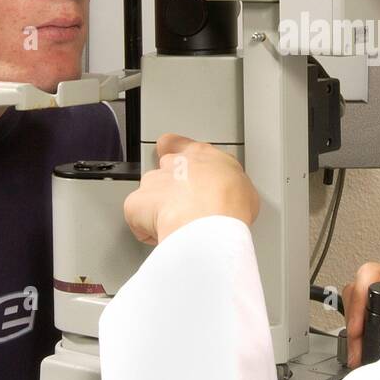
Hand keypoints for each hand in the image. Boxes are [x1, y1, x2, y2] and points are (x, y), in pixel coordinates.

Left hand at [123, 133, 260, 244]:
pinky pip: (135, 217)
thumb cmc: (229, 205)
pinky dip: (144, 229)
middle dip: (168, 188)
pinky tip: (160, 236)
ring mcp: (153, 182)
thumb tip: (231, 195)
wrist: (209, 222)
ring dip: (157, 209)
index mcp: (200, 155)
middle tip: (184, 208)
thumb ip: (229, 183)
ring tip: (175, 226)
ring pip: (148, 194)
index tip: (172, 155)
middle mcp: (173, 164)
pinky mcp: (136, 204)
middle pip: (161, 170)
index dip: (172, 150)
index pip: (177, 143)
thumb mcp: (244, 187)